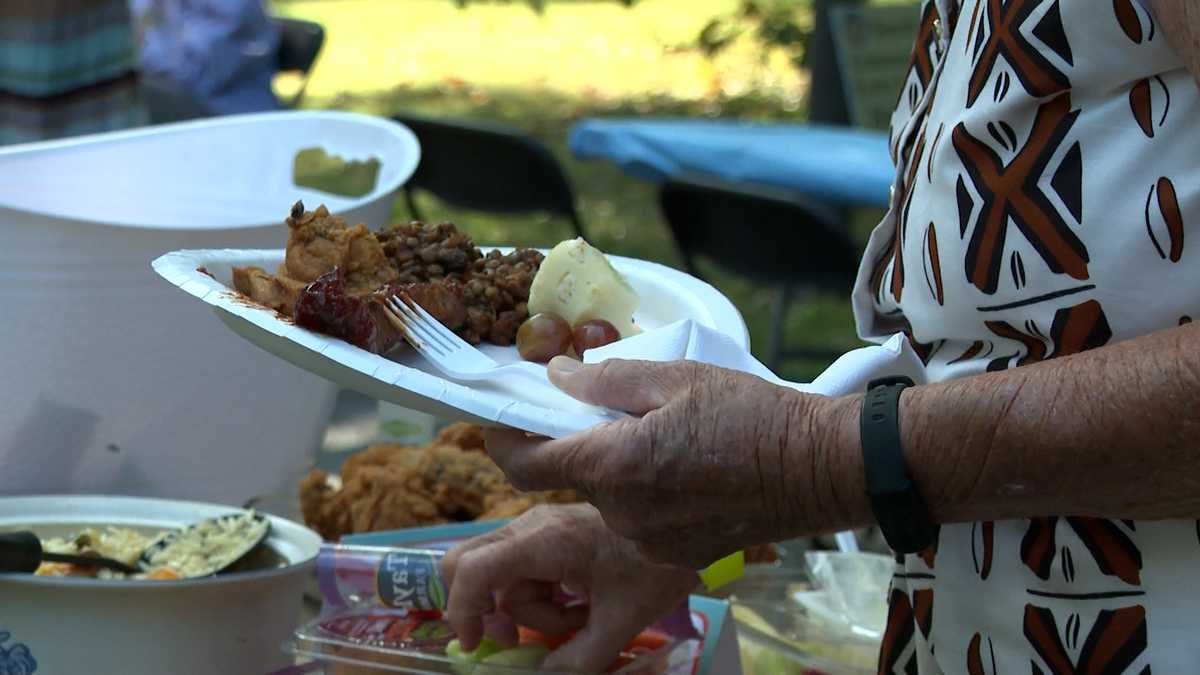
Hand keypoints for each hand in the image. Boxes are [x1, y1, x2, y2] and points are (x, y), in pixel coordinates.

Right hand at [442, 504, 697, 672]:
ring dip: (528, 610)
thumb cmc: (654, 568)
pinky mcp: (548, 537)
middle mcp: (530, 528)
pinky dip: (540, 599)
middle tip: (511, 639)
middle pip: (468, 563)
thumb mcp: (620, 621)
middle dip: (482, 609)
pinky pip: (522, 574)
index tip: (477, 646)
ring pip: (500, 578)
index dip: (463, 609)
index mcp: (543, 541)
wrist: (685, 525)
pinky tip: (577, 607)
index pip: (476, 569)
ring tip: (577, 620)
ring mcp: (537, 530)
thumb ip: (578, 658)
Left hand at [485, 358, 855, 568]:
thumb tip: (556, 376)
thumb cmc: (753, 415)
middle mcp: (622, 513)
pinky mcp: (675, 555)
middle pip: (572, 478)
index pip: (525, 464)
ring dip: (618, 470)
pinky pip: (638, 522)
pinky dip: (646, 496)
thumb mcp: (677, 378)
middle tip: (616, 411)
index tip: (500, 419)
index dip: (501, 440)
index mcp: (615, 465)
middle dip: (581, 444)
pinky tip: (686, 472)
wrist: (820, 469)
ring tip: (666, 439)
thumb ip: (606, 380)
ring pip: (607, 500)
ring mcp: (648, 541)